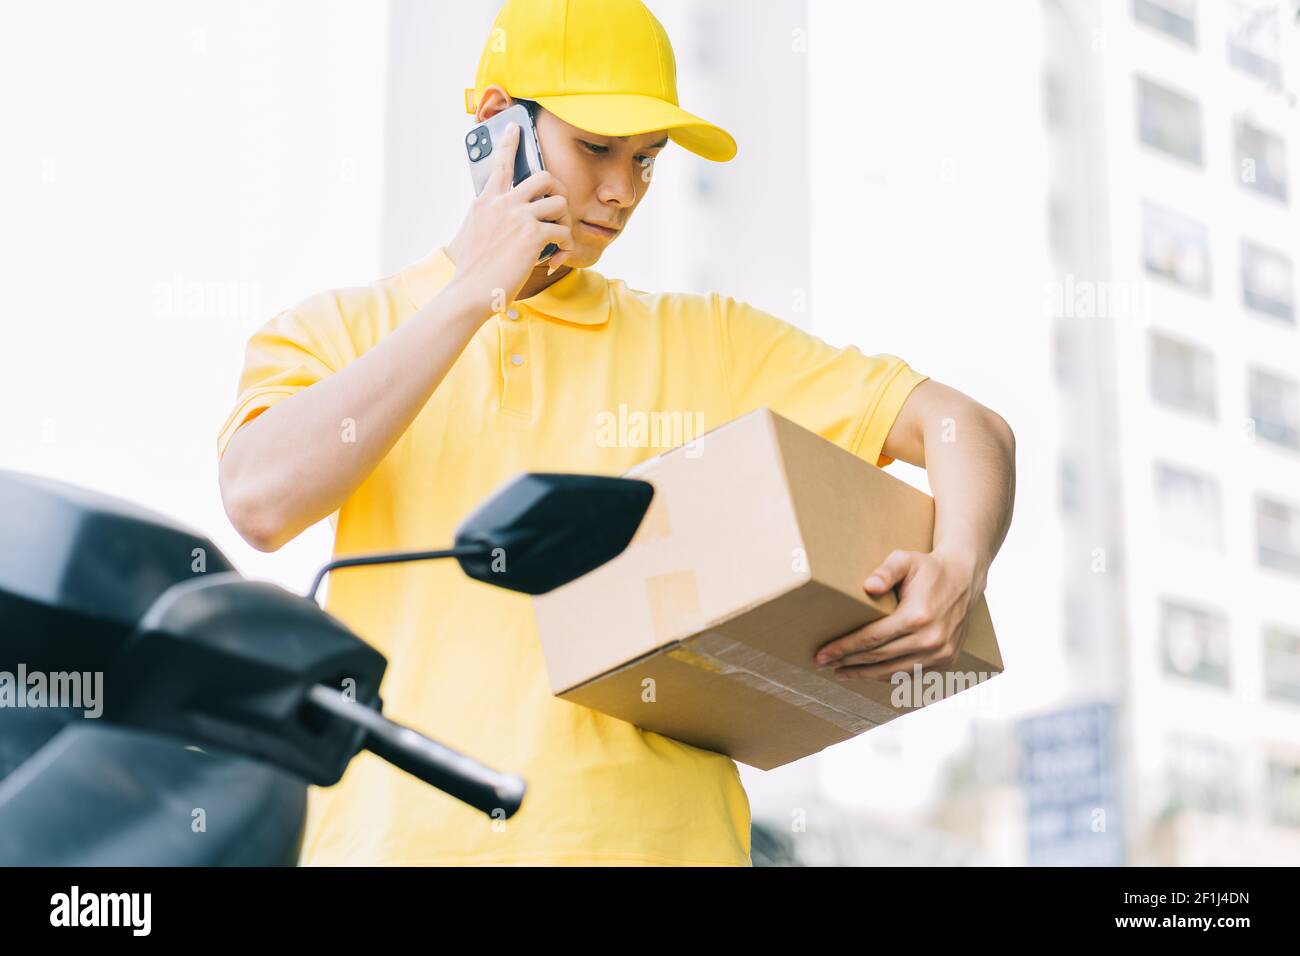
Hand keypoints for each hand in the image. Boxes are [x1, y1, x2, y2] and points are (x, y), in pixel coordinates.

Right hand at [445, 122, 575, 311]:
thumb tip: (503, 221)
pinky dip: (565, 248)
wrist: (469, 292)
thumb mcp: (471, 235)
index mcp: (485, 201)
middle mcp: (502, 203)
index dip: (510, 143)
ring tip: (558, 239)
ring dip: (564, 222)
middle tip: (558, 208)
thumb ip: (488, 220)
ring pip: (559, 203)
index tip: (516, 127)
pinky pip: (563, 232)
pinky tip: (556, 258)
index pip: (500, 164)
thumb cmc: (471, 272)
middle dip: (559, 191)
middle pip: (544, 177)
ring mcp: (518, 216)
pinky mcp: (533, 235)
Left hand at [812, 547, 985, 680]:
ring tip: (841, 672)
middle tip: (823, 664)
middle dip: (848, 662)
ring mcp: (941, 653)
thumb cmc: (929, 568)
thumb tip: (868, 586)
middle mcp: (932, 639)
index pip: (872, 638)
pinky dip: (887, 676)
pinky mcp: (947, 660)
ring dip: (865, 675)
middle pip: (879, 658)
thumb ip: (885, 571)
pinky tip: (869, 673)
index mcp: (918, 615)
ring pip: (894, 672)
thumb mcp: (905, 559)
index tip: (822, 654)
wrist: (965, 577)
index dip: (844, 648)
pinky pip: (911, 674)